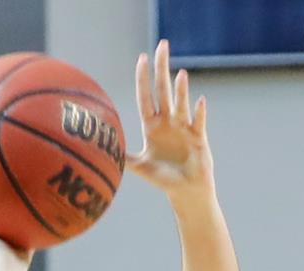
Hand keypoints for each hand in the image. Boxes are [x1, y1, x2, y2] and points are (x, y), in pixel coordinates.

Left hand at [127, 40, 214, 195]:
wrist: (186, 191)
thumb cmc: (164, 179)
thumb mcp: (141, 167)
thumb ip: (124, 158)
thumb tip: (104, 151)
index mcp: (153, 126)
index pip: (146, 98)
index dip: (143, 79)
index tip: (141, 59)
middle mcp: (168, 122)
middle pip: (163, 91)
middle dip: (162, 69)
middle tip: (162, 46)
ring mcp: (184, 128)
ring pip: (181, 104)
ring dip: (180, 91)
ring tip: (179, 74)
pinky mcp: (199, 138)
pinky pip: (198, 122)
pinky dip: (199, 113)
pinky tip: (199, 101)